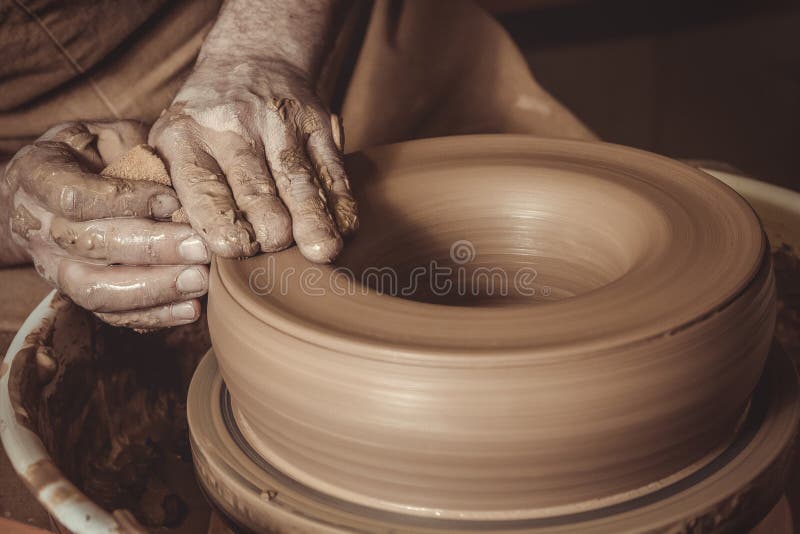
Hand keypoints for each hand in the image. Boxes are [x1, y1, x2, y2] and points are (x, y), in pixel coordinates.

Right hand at [2, 121, 209, 328]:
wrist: (51, 191)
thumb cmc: (91, 155)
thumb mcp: (105, 135)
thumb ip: (132, 148)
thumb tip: (176, 174)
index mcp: (36, 176)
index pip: (76, 197)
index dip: (126, 201)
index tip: (174, 201)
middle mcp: (37, 227)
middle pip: (92, 246)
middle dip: (152, 249)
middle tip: (200, 248)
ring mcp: (54, 266)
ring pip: (97, 289)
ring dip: (154, 288)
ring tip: (199, 281)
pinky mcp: (77, 295)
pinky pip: (111, 315)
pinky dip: (153, 316)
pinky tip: (190, 309)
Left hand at [149, 57, 357, 262]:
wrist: (251, 59)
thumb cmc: (205, 122)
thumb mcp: (172, 143)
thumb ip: (178, 194)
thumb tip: (190, 252)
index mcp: (186, 138)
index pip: (201, 187)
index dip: (220, 223)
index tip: (236, 250)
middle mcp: (232, 127)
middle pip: (254, 188)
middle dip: (268, 227)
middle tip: (275, 248)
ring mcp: (279, 124)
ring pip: (297, 180)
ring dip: (312, 219)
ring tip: (322, 251)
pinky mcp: (317, 123)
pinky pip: (331, 167)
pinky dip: (341, 200)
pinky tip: (345, 227)